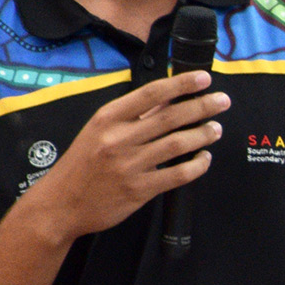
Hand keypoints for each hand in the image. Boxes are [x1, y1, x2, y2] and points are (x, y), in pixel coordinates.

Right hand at [25, 71, 230, 243]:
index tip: (203, 79)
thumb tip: (166, 99)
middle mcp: (119, 139)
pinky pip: (176, 175)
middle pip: (170, 117)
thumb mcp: (98, 131)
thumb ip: (131, 117)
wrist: (61, 205)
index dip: (181, 84)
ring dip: (202, 134)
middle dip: (202, 106)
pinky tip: (204, 158)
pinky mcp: (139, 190)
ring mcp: (130, 165)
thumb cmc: (82, 165)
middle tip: (223, 101)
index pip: (151, 94)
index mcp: (108, 118)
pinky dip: (196, 166)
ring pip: (177, 144)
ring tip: (216, 128)